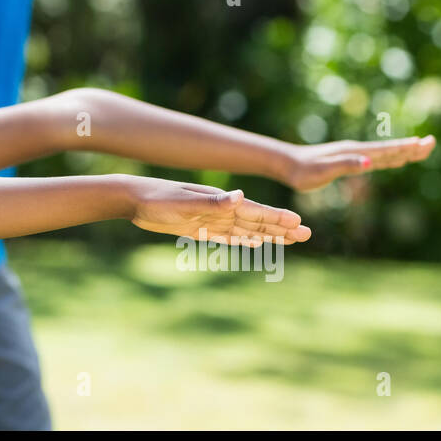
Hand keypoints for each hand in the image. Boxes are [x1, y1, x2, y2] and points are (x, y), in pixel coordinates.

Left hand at [129, 178, 310, 245]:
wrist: (133, 198)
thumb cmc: (157, 198)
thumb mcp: (184, 202)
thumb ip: (213, 202)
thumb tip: (242, 197)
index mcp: (221, 202)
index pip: (256, 212)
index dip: (278, 219)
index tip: (300, 225)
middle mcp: (220, 210)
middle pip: (257, 221)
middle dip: (282, 228)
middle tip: (308, 235)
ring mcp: (210, 220)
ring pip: (247, 230)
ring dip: (268, 235)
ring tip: (290, 239)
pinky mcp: (198, 228)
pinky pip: (227, 237)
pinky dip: (243, 240)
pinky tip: (255, 244)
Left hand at [280, 135, 435, 191]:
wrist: (286, 164)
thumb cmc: (303, 170)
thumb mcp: (324, 170)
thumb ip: (346, 165)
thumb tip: (370, 163)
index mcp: (354, 153)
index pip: (386, 150)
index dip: (407, 148)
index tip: (426, 143)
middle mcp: (356, 151)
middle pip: (390, 149)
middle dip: (411, 147)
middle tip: (432, 143)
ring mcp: (352, 154)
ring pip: (384, 153)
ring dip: (403, 151)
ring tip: (420, 148)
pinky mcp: (347, 160)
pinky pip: (374, 159)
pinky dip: (389, 158)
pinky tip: (394, 159)